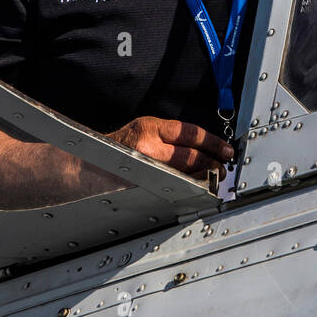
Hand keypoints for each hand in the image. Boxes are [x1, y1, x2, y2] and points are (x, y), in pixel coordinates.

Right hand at [109, 116, 233, 176]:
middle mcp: (147, 146)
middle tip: (222, 168)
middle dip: (211, 163)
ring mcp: (143, 168)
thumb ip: (170, 137)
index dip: (212, 143)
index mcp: (150, 128)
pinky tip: (195, 188)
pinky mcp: (140, 186)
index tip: (226, 150)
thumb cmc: (120, 147)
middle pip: (190, 156)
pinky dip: (186, 188)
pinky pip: (171, 188)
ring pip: (183, 175)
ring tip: (213, 179)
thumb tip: (204, 149)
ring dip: (202, 177)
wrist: (90, 163)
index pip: (190, 134)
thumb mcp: (145, 130)